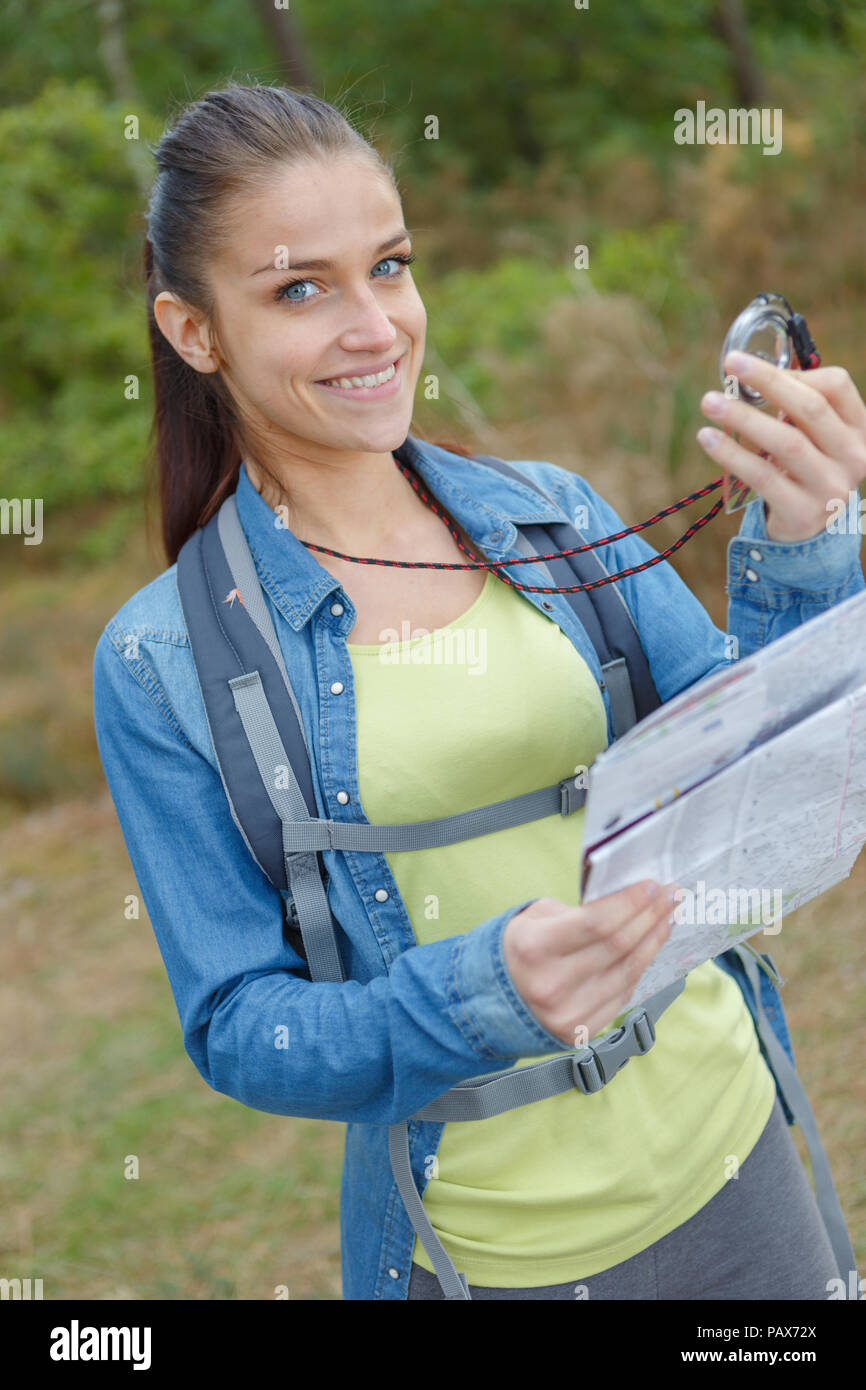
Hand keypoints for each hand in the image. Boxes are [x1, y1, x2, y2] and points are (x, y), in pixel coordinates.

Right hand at [502, 880, 679, 1047]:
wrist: (491, 1002)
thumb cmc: (518, 950)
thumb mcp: (534, 918)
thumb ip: (577, 912)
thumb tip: (626, 901)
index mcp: (534, 948)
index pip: (597, 922)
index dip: (632, 903)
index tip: (655, 885)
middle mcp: (551, 985)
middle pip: (618, 946)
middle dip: (650, 916)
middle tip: (672, 895)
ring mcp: (567, 1013)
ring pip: (628, 972)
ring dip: (653, 941)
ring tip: (667, 918)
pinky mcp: (579, 1032)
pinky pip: (622, 995)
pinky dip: (641, 968)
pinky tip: (650, 948)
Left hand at [696, 350, 865, 542]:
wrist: (812, 528)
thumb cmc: (806, 468)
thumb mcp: (816, 437)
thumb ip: (796, 408)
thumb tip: (748, 375)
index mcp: (859, 428)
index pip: (836, 385)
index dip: (793, 372)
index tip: (754, 367)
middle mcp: (853, 456)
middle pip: (810, 409)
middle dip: (768, 381)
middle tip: (730, 364)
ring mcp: (830, 486)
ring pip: (786, 442)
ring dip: (744, 418)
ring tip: (709, 402)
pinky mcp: (802, 511)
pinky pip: (762, 477)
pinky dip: (732, 454)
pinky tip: (707, 438)